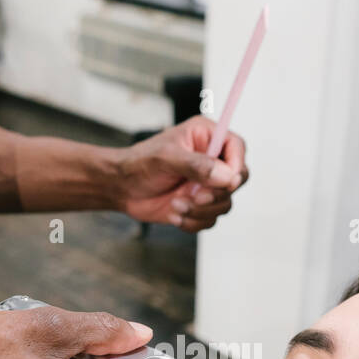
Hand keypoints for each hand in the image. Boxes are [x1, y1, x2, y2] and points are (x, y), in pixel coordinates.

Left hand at [114, 115, 248, 231]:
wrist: (122, 187)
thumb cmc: (140, 163)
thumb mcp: (167, 157)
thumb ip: (198, 165)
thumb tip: (227, 176)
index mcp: (206, 137)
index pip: (237, 149)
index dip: (237, 167)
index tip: (228, 183)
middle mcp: (211, 160)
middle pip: (237, 180)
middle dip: (217, 194)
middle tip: (197, 197)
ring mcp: (207, 185)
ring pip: (225, 204)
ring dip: (201, 211)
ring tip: (176, 205)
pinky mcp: (200, 206)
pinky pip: (210, 220)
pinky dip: (193, 222)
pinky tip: (174, 214)